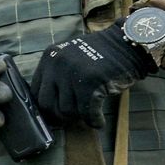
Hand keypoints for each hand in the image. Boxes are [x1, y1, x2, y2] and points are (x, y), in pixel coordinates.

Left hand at [31, 20, 158, 128]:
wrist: (129, 43)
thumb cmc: (101, 54)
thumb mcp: (70, 57)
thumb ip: (56, 76)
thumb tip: (48, 108)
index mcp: (49, 58)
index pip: (35, 92)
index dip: (46, 107)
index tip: (56, 113)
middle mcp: (57, 65)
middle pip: (47, 105)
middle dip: (60, 115)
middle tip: (73, 117)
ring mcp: (73, 74)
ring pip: (67, 111)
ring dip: (80, 117)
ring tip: (89, 113)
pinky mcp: (91, 84)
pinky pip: (87, 113)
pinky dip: (94, 121)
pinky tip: (99, 121)